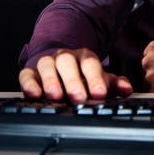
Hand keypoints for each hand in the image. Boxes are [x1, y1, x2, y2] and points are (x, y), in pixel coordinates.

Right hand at [18, 48, 132, 102]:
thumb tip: (126, 89)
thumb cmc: (82, 76)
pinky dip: (29, 83)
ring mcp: (47, 62)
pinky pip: (27, 74)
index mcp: (84, 57)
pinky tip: (34, 94)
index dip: (95, 78)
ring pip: (47, 65)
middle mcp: (65, 57)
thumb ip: (114, 83)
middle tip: (79, 97)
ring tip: (56, 96)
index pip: (90, 63)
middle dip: (73, 80)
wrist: (59, 65)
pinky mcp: (30, 71)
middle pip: (68, 63)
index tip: (99, 94)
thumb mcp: (100, 79)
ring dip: (51, 81)